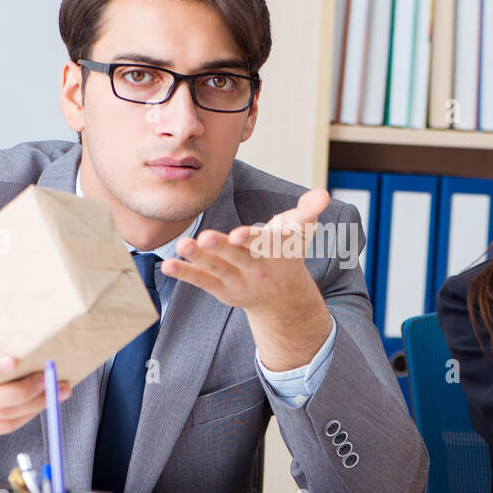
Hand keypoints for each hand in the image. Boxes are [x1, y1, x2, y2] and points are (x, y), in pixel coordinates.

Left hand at [161, 188, 333, 369]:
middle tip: (204, 237)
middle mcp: (257, 268)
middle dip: (221, 248)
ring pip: (217, 269)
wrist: (282, 298)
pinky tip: (168, 265)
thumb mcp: (300, 233)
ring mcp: (239, 281)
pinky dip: (185, 273)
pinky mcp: (222, 289)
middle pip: (238, 257)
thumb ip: (308, 211)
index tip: (238, 235)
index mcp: (275, 251)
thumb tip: (324, 193)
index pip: (264, 244)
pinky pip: (202, 281)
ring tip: (182, 245)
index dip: (251, 239)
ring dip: (198, 258)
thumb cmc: (287, 253)